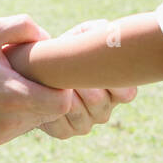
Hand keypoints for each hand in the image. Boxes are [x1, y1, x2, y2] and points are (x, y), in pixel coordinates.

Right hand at [0, 15, 73, 149]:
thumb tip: (48, 39)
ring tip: (8, 83)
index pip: (63, 103)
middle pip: (50, 112)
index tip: (50, 72)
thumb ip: (23, 26)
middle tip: (29, 74)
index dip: (63, 86)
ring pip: (33, 120)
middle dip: (46, 92)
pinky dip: (12, 113)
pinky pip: (15, 127)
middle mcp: (9, 122)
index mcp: (13, 96)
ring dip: (29, 103)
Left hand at [32, 20, 137, 139]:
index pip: (127, 93)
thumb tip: (106, 30)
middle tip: (70, 71)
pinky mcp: (65, 132)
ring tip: (57, 79)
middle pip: (100, 103)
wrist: (35, 68)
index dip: (112, 80)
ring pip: (81, 114)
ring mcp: (85, 124)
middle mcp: (104, 110)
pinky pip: (62, 126)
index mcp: (117, 90)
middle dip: (84, 84)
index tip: (95, 65)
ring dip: (66, 96)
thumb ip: (99, 30)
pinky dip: (53, 110)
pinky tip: (46, 95)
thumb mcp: (83, 35)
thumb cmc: (66, 49)